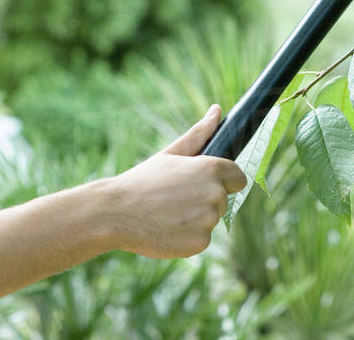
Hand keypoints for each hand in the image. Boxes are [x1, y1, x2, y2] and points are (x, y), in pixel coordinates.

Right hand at [104, 105, 246, 258]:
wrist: (116, 212)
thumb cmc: (143, 180)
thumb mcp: (172, 154)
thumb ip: (200, 133)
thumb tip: (217, 110)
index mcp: (212, 169)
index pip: (238, 178)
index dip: (222, 182)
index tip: (200, 184)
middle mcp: (215, 194)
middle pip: (222, 200)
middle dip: (203, 200)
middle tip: (174, 198)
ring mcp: (208, 220)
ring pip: (210, 220)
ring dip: (194, 220)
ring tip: (167, 213)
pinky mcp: (200, 243)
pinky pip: (201, 239)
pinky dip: (187, 237)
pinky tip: (167, 229)